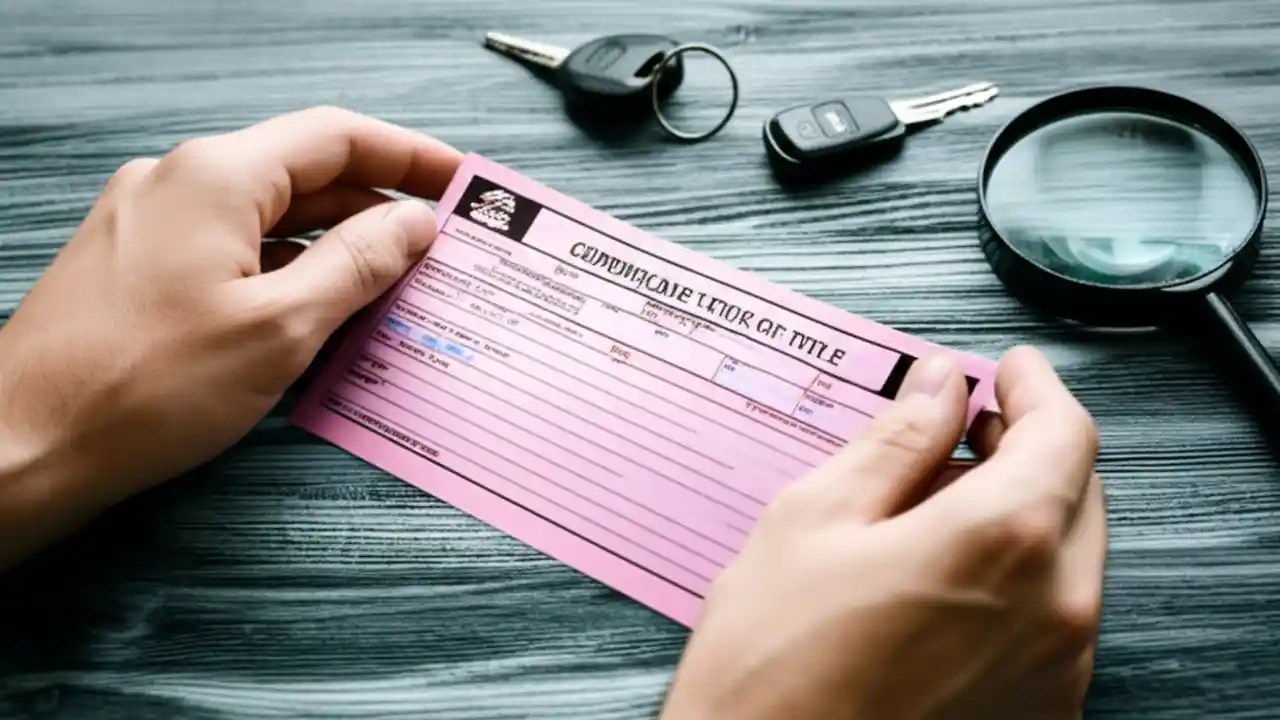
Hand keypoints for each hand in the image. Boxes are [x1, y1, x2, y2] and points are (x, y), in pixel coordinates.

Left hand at [0, 107, 461, 566]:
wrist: (20, 447)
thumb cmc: (141, 389)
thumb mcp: (279, 328)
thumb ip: (357, 265)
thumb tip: (413, 225)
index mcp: (216, 178)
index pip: (336, 137)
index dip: (410, 155)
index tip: (462, 183)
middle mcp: (179, 184)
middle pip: (304, 176)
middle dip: (378, 208)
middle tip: (440, 249)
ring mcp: (151, 224)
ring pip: (269, 219)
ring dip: (334, 248)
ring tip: (395, 289)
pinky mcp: (138, 268)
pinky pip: (233, 252)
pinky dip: (286, 274)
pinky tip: (321, 317)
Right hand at [660, 347, 1105, 719]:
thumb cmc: (772, 669)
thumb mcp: (814, 521)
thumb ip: (894, 442)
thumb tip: (935, 387)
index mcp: (999, 542)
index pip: (1065, 433)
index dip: (1035, 388)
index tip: (1009, 371)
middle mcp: (1053, 612)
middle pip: (1076, 493)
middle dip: (1028, 448)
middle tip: (964, 431)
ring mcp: (1055, 674)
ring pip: (1067, 558)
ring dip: (1020, 515)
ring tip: (932, 512)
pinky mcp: (1040, 715)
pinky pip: (1052, 621)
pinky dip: (1016, 580)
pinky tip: (940, 579)